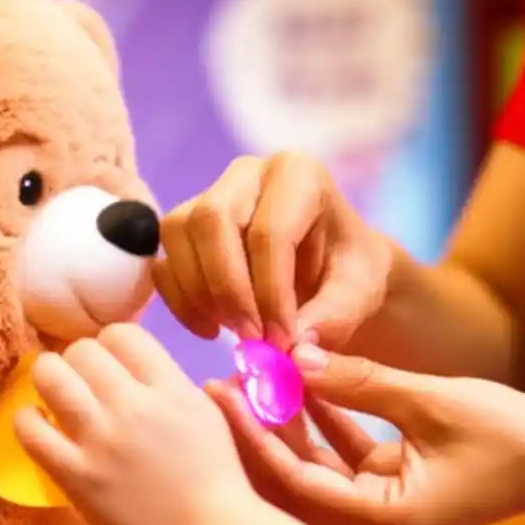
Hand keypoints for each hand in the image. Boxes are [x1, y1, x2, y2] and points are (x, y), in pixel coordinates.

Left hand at [14, 323, 254, 524]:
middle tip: (82, 383)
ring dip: (49, 380)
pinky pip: (31, 431)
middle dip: (78, 362)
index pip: (121, 333)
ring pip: (50, 377)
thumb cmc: (218, 480)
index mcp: (170, 387)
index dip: (110, 346)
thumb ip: (171, 385)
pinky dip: (28, 420)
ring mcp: (102, 440)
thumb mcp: (207, 415)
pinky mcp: (76, 476)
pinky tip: (38, 424)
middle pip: (82, 350)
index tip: (110, 366)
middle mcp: (133, 405)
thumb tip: (136, 368)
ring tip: (54, 396)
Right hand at [155, 153, 393, 347]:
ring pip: (178, 235)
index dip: (271, 293)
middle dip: (228, 289)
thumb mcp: (360, 293)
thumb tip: (294, 351)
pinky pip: (164, 260)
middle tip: (251, 338)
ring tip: (234, 334)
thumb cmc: (349, 271)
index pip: (270, 231)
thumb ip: (333, 319)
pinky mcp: (185, 227)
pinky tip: (213, 330)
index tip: (282, 341)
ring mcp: (210, 195)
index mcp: (299, 174)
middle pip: (212, 220)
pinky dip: (181, 303)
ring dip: (200, 295)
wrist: (332, 268)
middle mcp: (248, 173)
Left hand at [208, 345, 524, 524]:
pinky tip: (295, 379)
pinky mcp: (391, 483)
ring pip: (315, 462)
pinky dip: (323, 419)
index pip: (297, 480)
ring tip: (249, 376)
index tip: (224, 396)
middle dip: (260, 430)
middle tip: (220, 386)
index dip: (256, 436)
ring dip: (288, 421)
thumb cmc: (510, 437)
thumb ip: (361, 380)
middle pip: (295, 477)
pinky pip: (342, 452)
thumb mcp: (431, 402)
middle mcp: (373, 524)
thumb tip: (295, 354)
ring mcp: (381, 505)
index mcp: (382, 522)